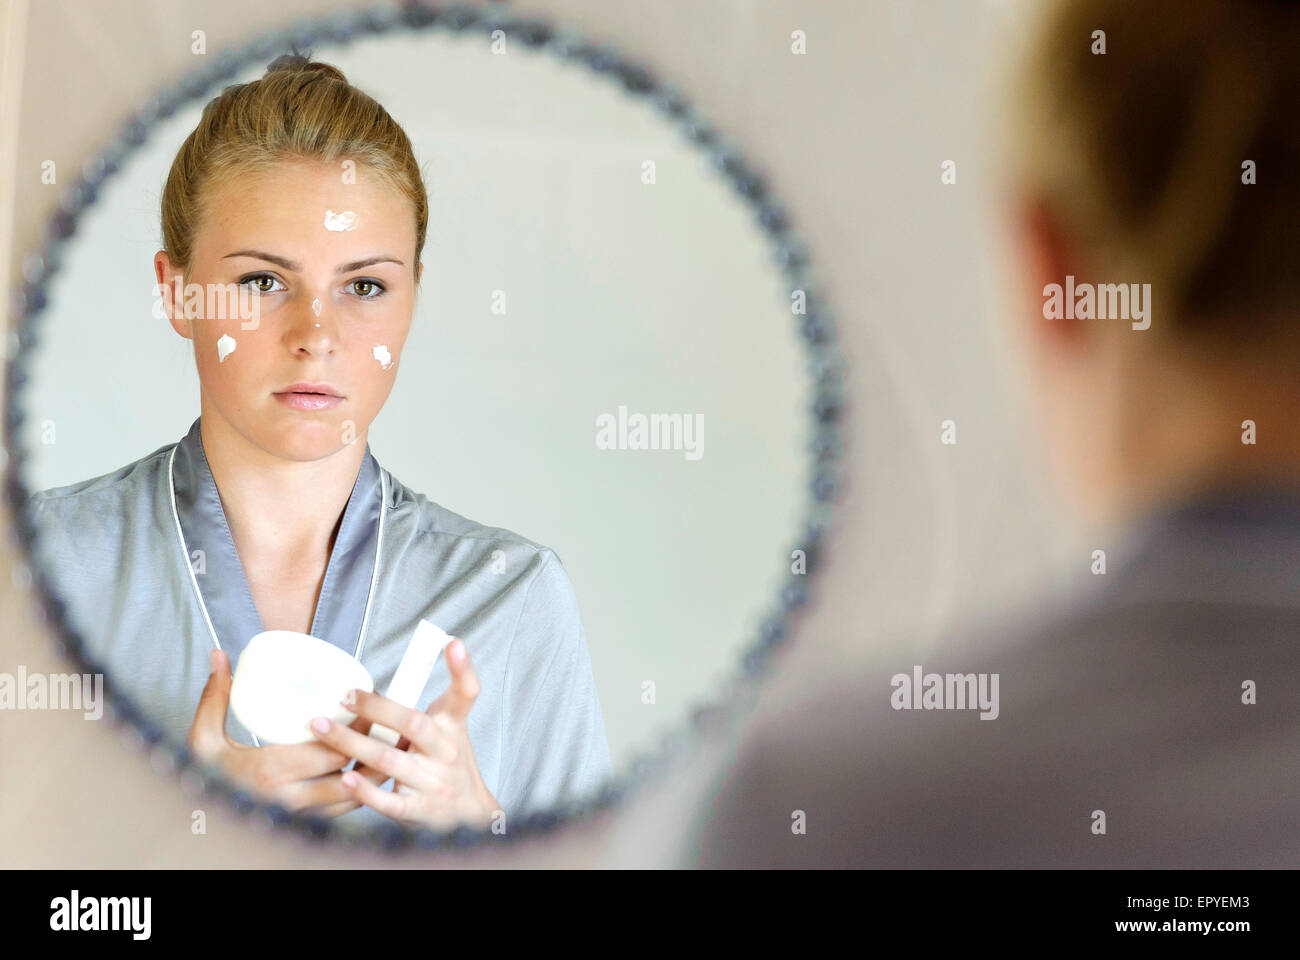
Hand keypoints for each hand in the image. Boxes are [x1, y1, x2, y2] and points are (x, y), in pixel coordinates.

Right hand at [187, 649, 389, 818]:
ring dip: (368, 775)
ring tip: (380, 748)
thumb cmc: (206, 777)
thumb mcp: (204, 738)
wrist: (199, 821)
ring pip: (350, 799)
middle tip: (377, 725)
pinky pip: (341, 813)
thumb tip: (219, 655)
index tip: (362, 711)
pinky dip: (358, 794)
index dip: (353, 733)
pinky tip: (367, 775)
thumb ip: (214, 697)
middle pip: (346, 774)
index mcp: (269, 772)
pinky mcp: (304, 828)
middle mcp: (288, 800)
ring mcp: (299, 818)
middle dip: (367, 749)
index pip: (329, 753)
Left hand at [309, 638, 502, 830]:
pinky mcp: (417, 810)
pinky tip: (345, 778)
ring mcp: (432, 782)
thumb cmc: (449, 762)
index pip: (466, 692)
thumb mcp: (450, 727)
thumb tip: (432, 650)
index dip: (462, 669)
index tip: (452, 643)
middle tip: (344, 696)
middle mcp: (445, 752)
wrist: (469, 814)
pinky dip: (367, 791)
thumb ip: (436, 696)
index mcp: (453, 726)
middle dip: (377, 708)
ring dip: (352, 743)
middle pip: (413, 724)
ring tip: (320, 727)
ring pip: (390, 761)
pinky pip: (390, 802)